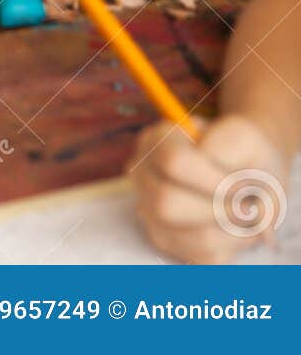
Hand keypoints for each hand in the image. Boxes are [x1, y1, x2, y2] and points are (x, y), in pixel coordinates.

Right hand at [129, 113, 288, 262]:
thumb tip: (255, 213)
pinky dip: (232, 246)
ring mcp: (147, 208)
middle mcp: (141, 174)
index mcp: (156, 140)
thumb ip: (248, 170)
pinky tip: (240, 229)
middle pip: (166, 203)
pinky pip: (200, 256)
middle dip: (219, 211)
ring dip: (231, 232)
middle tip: (247, 207)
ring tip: (249, 217)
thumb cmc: (241, 152)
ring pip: (186, 236)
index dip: (215, 181)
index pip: (173, 162)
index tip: (245, 186)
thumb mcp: (247, 141)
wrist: (241, 166)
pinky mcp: (164, 238)